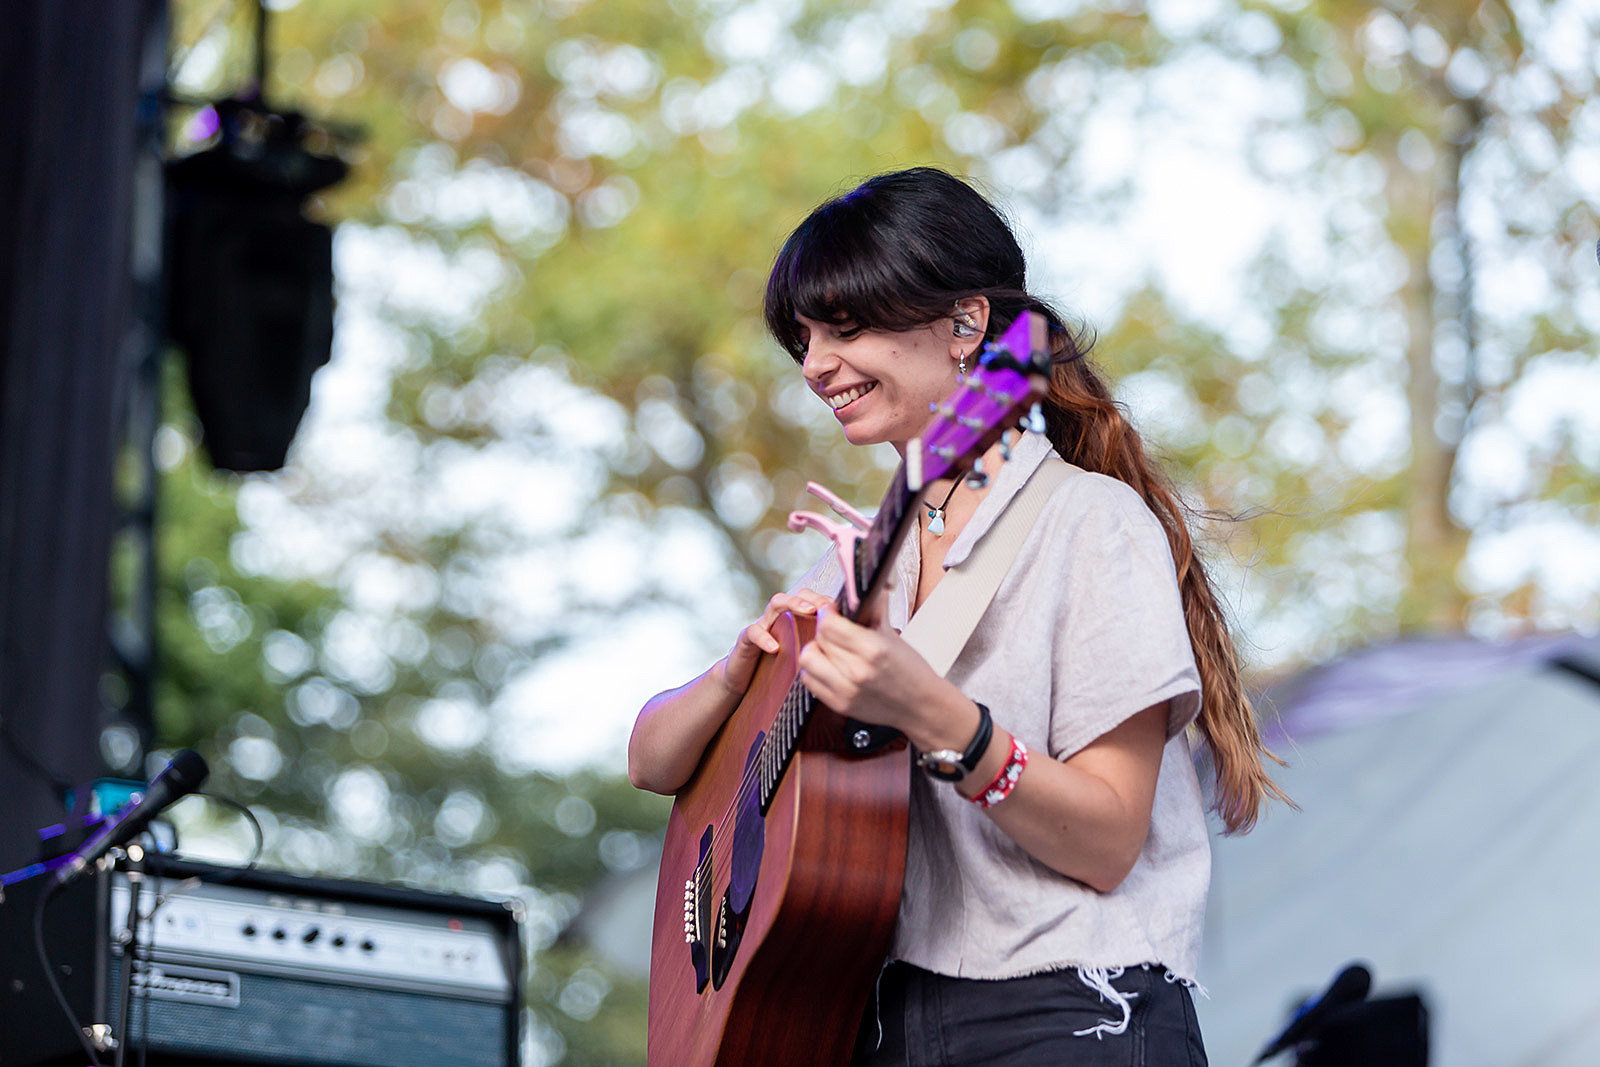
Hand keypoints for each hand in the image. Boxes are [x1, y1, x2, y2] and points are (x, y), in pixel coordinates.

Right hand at [717, 589, 834, 697]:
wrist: (743, 681)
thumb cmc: (776, 671)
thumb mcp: (800, 659)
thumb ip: (817, 652)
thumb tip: (845, 655)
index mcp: (794, 622)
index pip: (811, 601)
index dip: (825, 601)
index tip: (841, 609)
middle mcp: (779, 618)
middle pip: (796, 595)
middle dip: (812, 596)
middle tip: (827, 605)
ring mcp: (762, 625)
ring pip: (776, 604)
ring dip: (793, 604)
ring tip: (809, 612)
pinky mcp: (745, 640)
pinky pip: (753, 632)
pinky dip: (764, 638)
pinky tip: (774, 648)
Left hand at [796, 606, 966, 742]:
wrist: (922, 706)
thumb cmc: (912, 673)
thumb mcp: (894, 636)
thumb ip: (875, 609)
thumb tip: (866, 587)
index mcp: (873, 649)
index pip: (829, 624)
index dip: (827, 613)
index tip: (831, 611)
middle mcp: (857, 670)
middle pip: (819, 639)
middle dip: (825, 630)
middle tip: (834, 629)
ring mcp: (846, 690)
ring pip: (808, 660)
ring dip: (816, 650)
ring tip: (829, 649)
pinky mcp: (839, 705)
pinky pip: (809, 681)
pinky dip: (815, 671)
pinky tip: (829, 667)